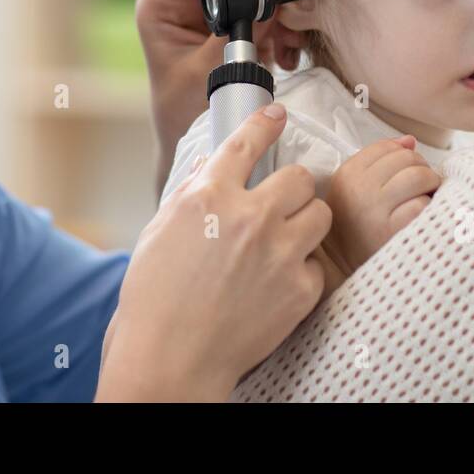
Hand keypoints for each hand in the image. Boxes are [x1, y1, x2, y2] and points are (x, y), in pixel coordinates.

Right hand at [96, 104, 330, 401]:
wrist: (171, 358)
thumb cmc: (154, 299)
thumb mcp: (159, 233)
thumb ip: (189, 194)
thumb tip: (209, 166)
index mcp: (209, 197)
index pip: (246, 142)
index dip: (265, 122)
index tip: (277, 114)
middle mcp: (249, 217)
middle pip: (299, 177)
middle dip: (293, 187)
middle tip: (282, 203)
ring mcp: (279, 252)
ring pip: (320, 214)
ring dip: (306, 222)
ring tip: (287, 240)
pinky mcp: (300, 288)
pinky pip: (316, 264)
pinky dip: (302, 272)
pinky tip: (278, 285)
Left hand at [135, 0, 303, 185]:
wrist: (193, 135)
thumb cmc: (183, 110)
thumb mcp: (205, 74)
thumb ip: (234, 35)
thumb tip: (266, 0)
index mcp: (159, 4)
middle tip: (282, 7)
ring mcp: (213, 5)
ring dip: (277, 8)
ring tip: (288, 43)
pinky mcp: (237, 18)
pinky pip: (267, 6)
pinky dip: (283, 26)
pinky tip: (287, 55)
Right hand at [321, 135, 441, 278]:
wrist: (343, 269)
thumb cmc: (355, 225)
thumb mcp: (354, 188)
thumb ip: (378, 161)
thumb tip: (409, 140)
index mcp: (347, 175)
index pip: (387, 147)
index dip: (403, 156)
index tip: (404, 173)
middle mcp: (359, 190)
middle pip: (407, 158)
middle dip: (420, 169)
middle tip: (420, 188)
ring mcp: (375, 210)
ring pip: (419, 176)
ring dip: (430, 185)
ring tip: (424, 198)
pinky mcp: (393, 231)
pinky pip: (423, 204)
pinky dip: (428, 208)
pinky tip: (420, 218)